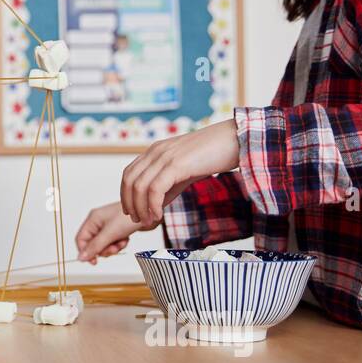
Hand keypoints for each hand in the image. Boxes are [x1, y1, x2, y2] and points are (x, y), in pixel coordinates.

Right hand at [74, 201, 156, 262]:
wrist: (149, 212)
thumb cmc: (129, 218)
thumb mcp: (110, 234)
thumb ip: (95, 247)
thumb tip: (81, 258)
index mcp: (93, 219)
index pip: (81, 239)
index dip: (85, 252)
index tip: (94, 261)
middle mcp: (99, 222)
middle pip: (93, 244)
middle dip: (104, 249)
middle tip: (113, 248)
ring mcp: (108, 226)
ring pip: (104, 245)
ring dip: (113, 247)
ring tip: (121, 242)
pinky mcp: (117, 230)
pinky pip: (113, 243)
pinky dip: (119, 244)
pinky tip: (125, 239)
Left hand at [121, 119, 239, 227]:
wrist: (235, 140)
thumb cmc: (214, 156)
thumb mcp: (184, 171)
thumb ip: (168, 186)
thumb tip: (155, 207)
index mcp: (155, 151)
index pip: (129, 174)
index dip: (126, 195)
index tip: (132, 212)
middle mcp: (156, 151)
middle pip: (129, 181)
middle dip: (130, 204)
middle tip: (139, 221)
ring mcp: (164, 156)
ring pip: (139, 186)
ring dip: (141, 208)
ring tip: (149, 222)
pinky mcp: (176, 164)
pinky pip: (155, 189)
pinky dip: (153, 205)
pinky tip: (159, 216)